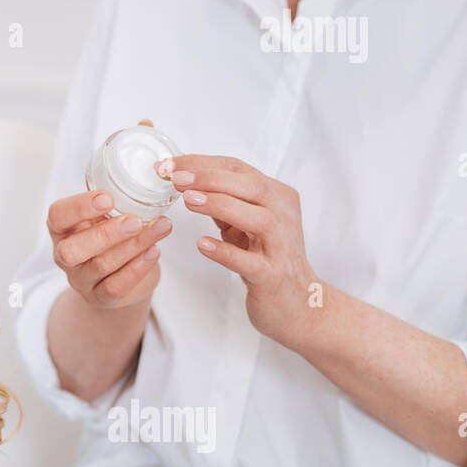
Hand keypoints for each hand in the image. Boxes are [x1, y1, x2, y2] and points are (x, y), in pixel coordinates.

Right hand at [49, 118, 172, 308]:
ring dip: (133, 246)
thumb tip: (146, 124)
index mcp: (62, 226)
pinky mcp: (101, 297)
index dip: (78, 206)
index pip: (57, 216)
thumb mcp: (115, 200)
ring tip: (161, 228)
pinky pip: (115, 287)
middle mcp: (65, 253)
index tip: (106, 196)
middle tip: (137, 218)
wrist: (117, 277)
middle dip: (106, 233)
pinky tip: (155, 252)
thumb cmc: (113, 229)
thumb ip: (126, 164)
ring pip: (100, 266)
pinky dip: (137, 269)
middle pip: (73, 248)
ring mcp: (80, 278)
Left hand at [165, 153, 319, 344]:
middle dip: (211, 179)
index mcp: (278, 197)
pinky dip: (225, 251)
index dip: (202, 164)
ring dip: (220, 206)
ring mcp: (282, 247)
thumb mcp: (246, 223)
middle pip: (252, 187)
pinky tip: (202, 244)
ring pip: (258, 219)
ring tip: (187, 201)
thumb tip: (184, 181)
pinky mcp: (273, 276)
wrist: (297, 302)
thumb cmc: (266, 257)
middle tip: (176, 178)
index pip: (239, 170)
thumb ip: (225, 202)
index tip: (168, 165)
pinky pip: (250, 262)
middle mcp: (284, 216)